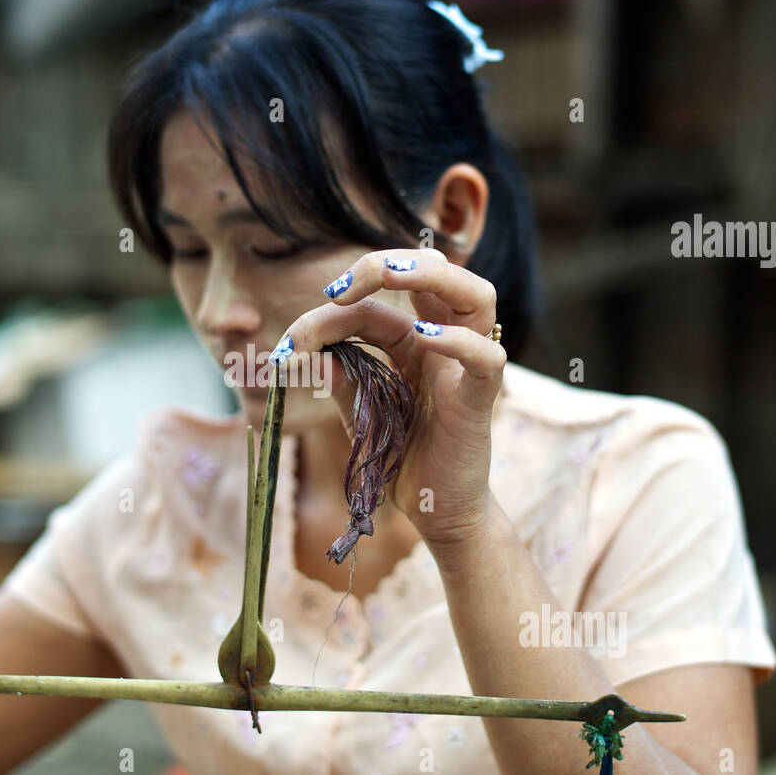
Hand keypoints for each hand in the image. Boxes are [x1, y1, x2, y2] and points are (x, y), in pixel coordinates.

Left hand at [271, 248, 504, 549]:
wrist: (437, 512)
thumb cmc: (402, 459)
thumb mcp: (360, 414)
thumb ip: (340, 378)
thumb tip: (306, 351)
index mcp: (414, 342)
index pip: (376, 303)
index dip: (331, 311)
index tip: (290, 344)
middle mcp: (444, 343)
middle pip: (437, 270)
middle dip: (386, 263)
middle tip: (338, 287)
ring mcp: (466, 368)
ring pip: (477, 295)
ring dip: (431, 275)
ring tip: (387, 275)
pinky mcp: (479, 401)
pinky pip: (485, 358)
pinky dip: (458, 341)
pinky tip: (422, 337)